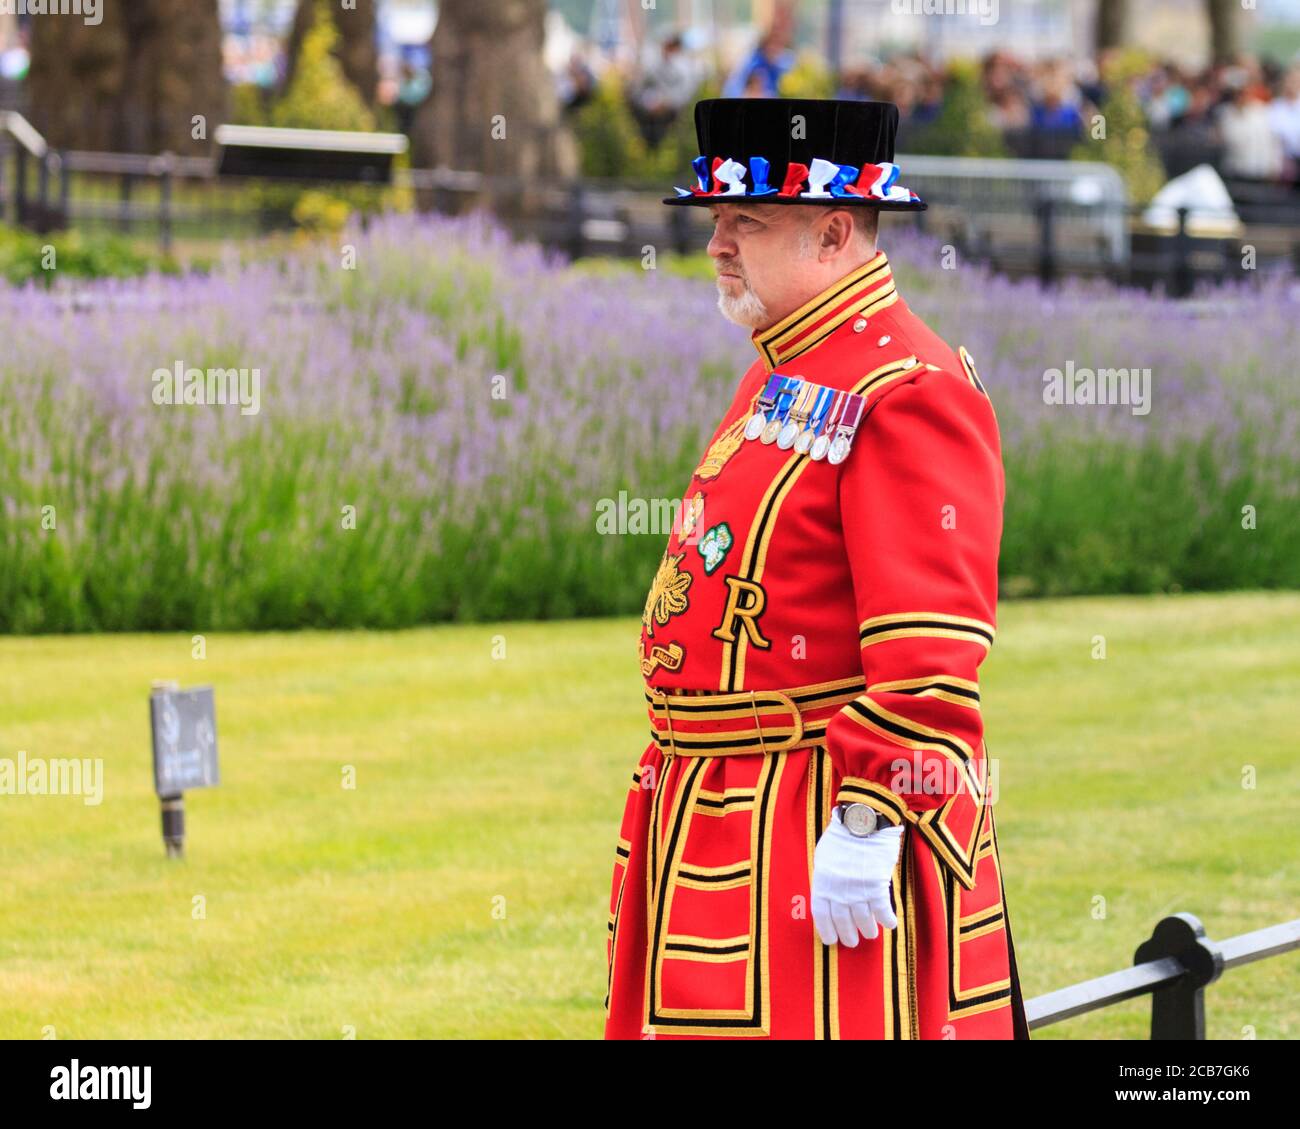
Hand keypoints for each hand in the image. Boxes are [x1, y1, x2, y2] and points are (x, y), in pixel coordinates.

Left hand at [810, 809, 904, 946]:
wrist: (863, 822)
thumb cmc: (842, 836)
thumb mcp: (824, 857)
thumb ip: (826, 879)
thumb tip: (828, 896)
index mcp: (822, 882)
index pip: (821, 915)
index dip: (826, 930)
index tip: (831, 940)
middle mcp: (838, 890)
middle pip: (843, 921)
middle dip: (848, 935)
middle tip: (852, 942)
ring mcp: (858, 889)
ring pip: (864, 920)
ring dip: (868, 930)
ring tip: (870, 934)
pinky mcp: (877, 885)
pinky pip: (883, 910)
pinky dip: (887, 920)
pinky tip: (890, 924)